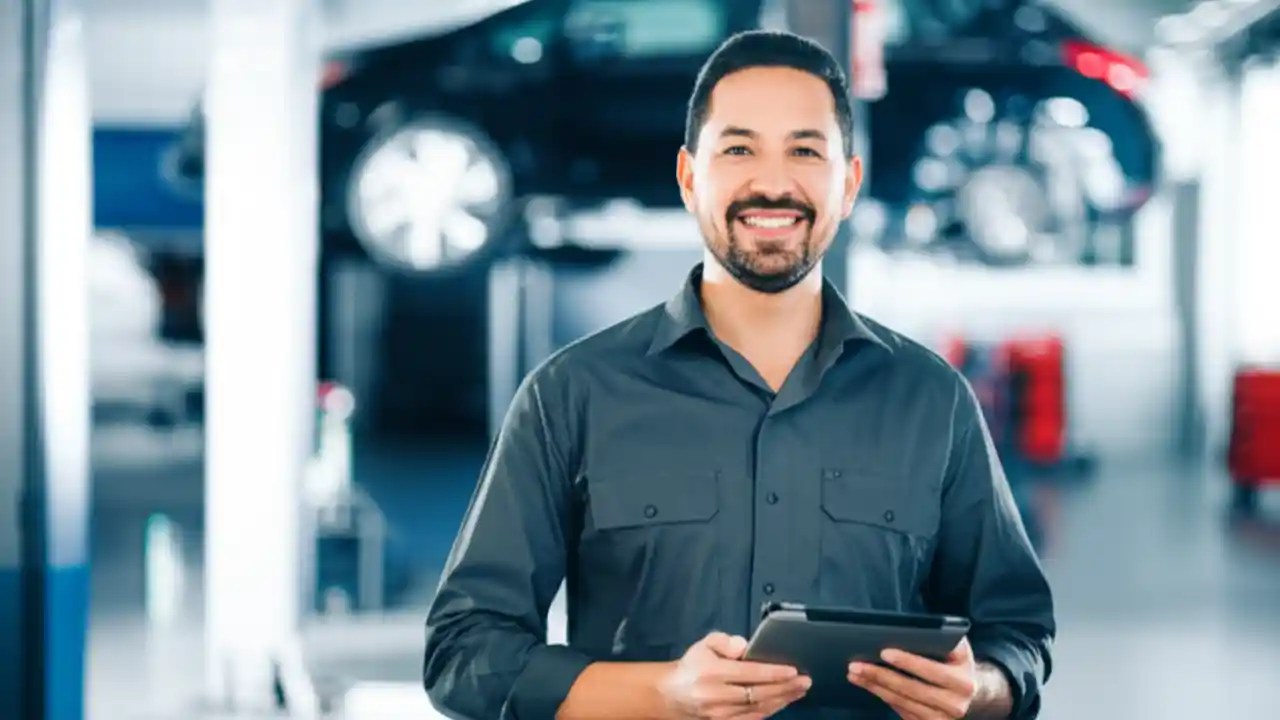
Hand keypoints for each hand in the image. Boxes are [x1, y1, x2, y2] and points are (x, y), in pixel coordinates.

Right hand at [658, 631, 812, 718]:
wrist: (671, 695)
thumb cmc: (692, 666)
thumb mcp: (703, 644)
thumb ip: (723, 640)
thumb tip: (744, 645)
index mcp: (713, 673)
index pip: (750, 674)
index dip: (774, 673)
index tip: (793, 670)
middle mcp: (718, 696)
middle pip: (759, 693)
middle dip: (786, 688)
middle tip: (805, 681)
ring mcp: (721, 714)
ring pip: (759, 708)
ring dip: (783, 700)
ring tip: (799, 691)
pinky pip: (752, 719)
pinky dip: (770, 710)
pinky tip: (783, 702)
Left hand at [847, 637, 977, 719]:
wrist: (972, 694)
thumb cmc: (956, 663)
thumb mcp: (957, 649)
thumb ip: (940, 640)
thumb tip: (906, 631)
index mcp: (963, 682)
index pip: (931, 671)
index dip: (907, 661)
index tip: (883, 652)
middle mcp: (955, 705)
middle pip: (910, 689)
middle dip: (880, 676)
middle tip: (856, 664)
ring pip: (901, 702)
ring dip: (875, 687)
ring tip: (854, 673)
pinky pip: (900, 711)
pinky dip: (882, 696)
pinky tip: (868, 684)